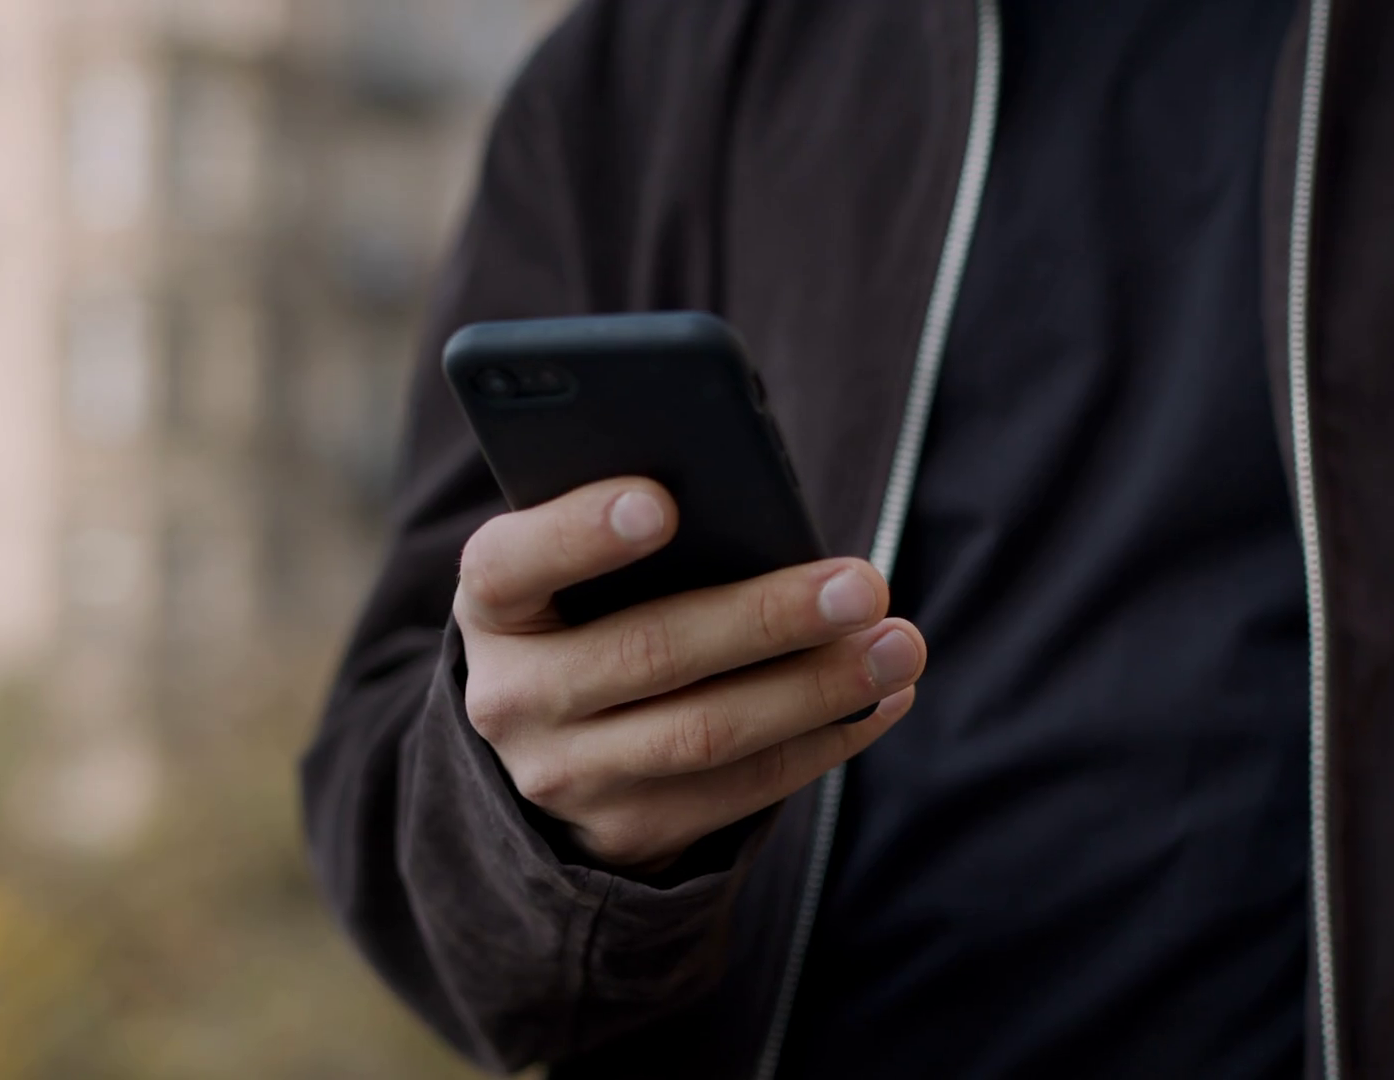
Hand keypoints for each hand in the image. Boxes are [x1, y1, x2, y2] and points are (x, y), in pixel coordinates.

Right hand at [454, 477, 923, 870]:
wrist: (554, 745)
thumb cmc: (596, 610)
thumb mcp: (583, 569)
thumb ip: (645, 533)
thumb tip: (770, 514)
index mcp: (494, 604)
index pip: (511, 563)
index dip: (580, 534)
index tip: (663, 502)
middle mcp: (512, 697)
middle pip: (648, 653)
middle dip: (766, 618)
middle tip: (863, 584)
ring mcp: (566, 776)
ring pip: (707, 733)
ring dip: (818, 689)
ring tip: (899, 646)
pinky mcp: (630, 830)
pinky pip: (742, 789)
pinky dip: (824, 741)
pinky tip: (882, 700)